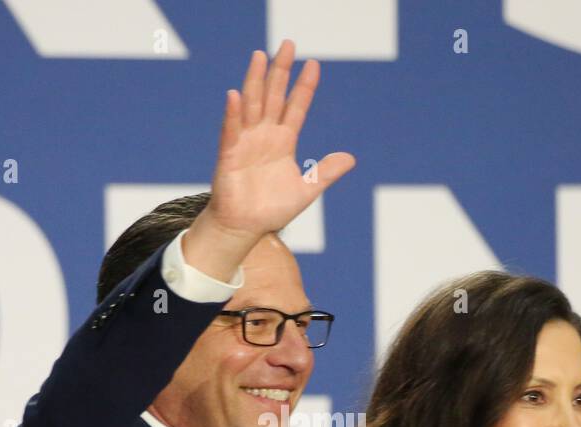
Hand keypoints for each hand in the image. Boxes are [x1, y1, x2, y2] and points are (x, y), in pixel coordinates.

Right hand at [204, 39, 355, 240]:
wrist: (246, 228)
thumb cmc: (272, 210)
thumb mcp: (306, 190)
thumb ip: (325, 172)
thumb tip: (350, 158)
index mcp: (283, 141)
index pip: (296, 107)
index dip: (304, 86)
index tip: (314, 64)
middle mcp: (264, 135)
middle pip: (273, 96)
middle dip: (280, 71)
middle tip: (288, 44)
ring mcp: (246, 142)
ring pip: (252, 105)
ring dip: (255, 81)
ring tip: (260, 56)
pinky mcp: (229, 154)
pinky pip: (231, 131)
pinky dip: (233, 114)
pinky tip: (236, 95)